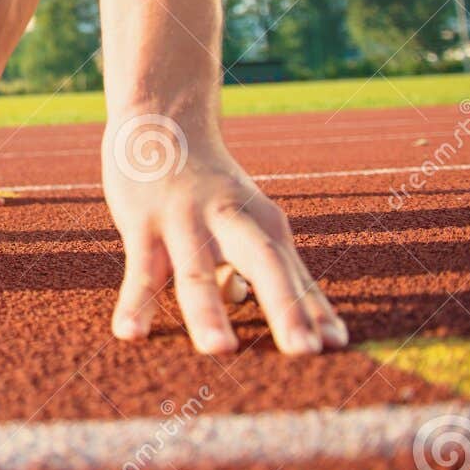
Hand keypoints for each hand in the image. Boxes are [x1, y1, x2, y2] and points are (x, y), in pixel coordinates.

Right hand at [104, 121, 347, 355]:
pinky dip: (135, 303)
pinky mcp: (143, 224)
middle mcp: (230, 221)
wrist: (160, 119)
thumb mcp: (237, 216)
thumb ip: (247, 262)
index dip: (315, 309)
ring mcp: (184, 222)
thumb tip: (243, 298)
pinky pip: (140, 271)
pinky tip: (130, 334)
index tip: (339, 346)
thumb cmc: (205, 181)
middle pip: (264, 265)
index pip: (293, 273)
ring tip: (220, 350)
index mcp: (263, 222)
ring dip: (209, 310)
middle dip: (285, 307)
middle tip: (305, 350)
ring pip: (197, 271)